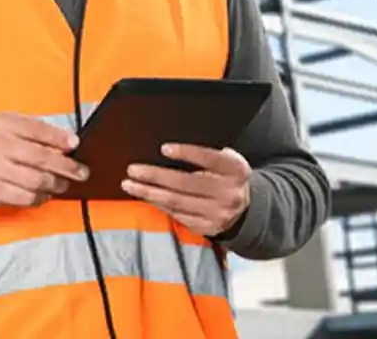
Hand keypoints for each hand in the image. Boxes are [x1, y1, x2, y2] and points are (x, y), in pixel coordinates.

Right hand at [0, 112, 89, 208]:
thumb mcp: (7, 133)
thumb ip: (34, 135)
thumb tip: (67, 146)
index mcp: (3, 123)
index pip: (37, 129)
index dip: (59, 137)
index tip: (75, 144)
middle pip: (40, 156)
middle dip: (66, 166)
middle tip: (80, 172)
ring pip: (36, 179)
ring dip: (55, 184)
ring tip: (62, 184)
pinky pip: (25, 196)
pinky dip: (40, 197)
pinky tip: (44, 194)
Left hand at [122, 144, 250, 236]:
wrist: (246, 209)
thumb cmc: (226, 177)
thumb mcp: (227, 161)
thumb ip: (208, 154)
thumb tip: (171, 148)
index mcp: (235, 170)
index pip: (210, 158)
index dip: (187, 153)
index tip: (164, 149)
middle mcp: (229, 193)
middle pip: (187, 183)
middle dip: (156, 176)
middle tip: (134, 170)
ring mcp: (218, 213)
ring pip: (178, 202)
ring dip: (150, 193)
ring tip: (130, 184)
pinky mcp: (208, 228)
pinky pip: (178, 215)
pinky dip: (159, 205)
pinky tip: (145, 197)